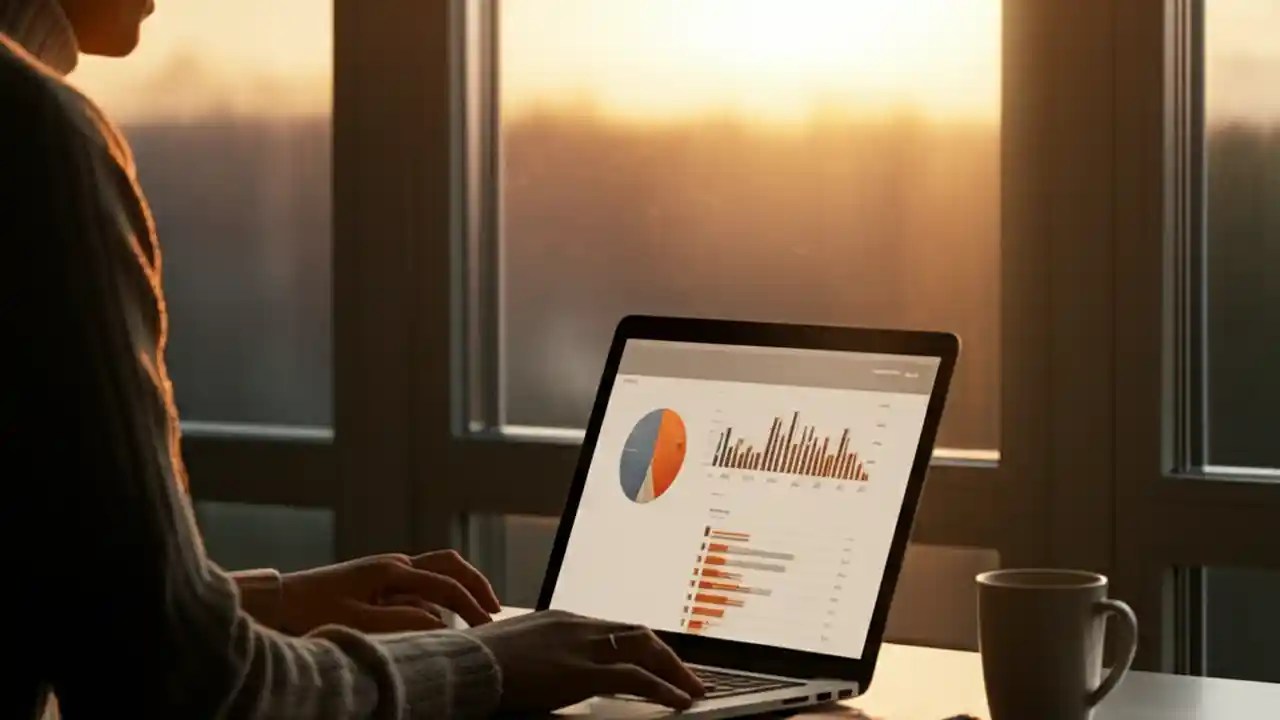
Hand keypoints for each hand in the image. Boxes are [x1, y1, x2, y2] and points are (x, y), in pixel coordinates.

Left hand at [279, 551, 501, 634]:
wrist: (278, 602)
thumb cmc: (313, 612)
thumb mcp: (359, 623)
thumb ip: (404, 622)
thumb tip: (444, 624)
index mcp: (391, 570)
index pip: (446, 585)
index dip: (471, 605)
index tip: (489, 628)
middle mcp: (394, 565)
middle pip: (448, 564)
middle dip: (475, 583)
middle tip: (495, 608)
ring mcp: (386, 572)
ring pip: (436, 572)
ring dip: (459, 589)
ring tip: (477, 613)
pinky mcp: (378, 584)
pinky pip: (418, 587)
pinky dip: (438, 599)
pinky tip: (442, 621)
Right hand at [468, 610, 705, 712]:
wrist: (460, 665)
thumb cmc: (476, 664)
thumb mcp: (513, 651)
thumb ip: (538, 655)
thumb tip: (545, 671)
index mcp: (562, 620)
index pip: (614, 629)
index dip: (642, 646)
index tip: (658, 660)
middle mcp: (576, 626)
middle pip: (637, 633)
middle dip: (666, 655)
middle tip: (687, 677)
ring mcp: (580, 646)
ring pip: (644, 650)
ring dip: (674, 670)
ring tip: (692, 690)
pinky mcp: (579, 672)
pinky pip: (635, 678)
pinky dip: (664, 688)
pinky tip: (679, 701)